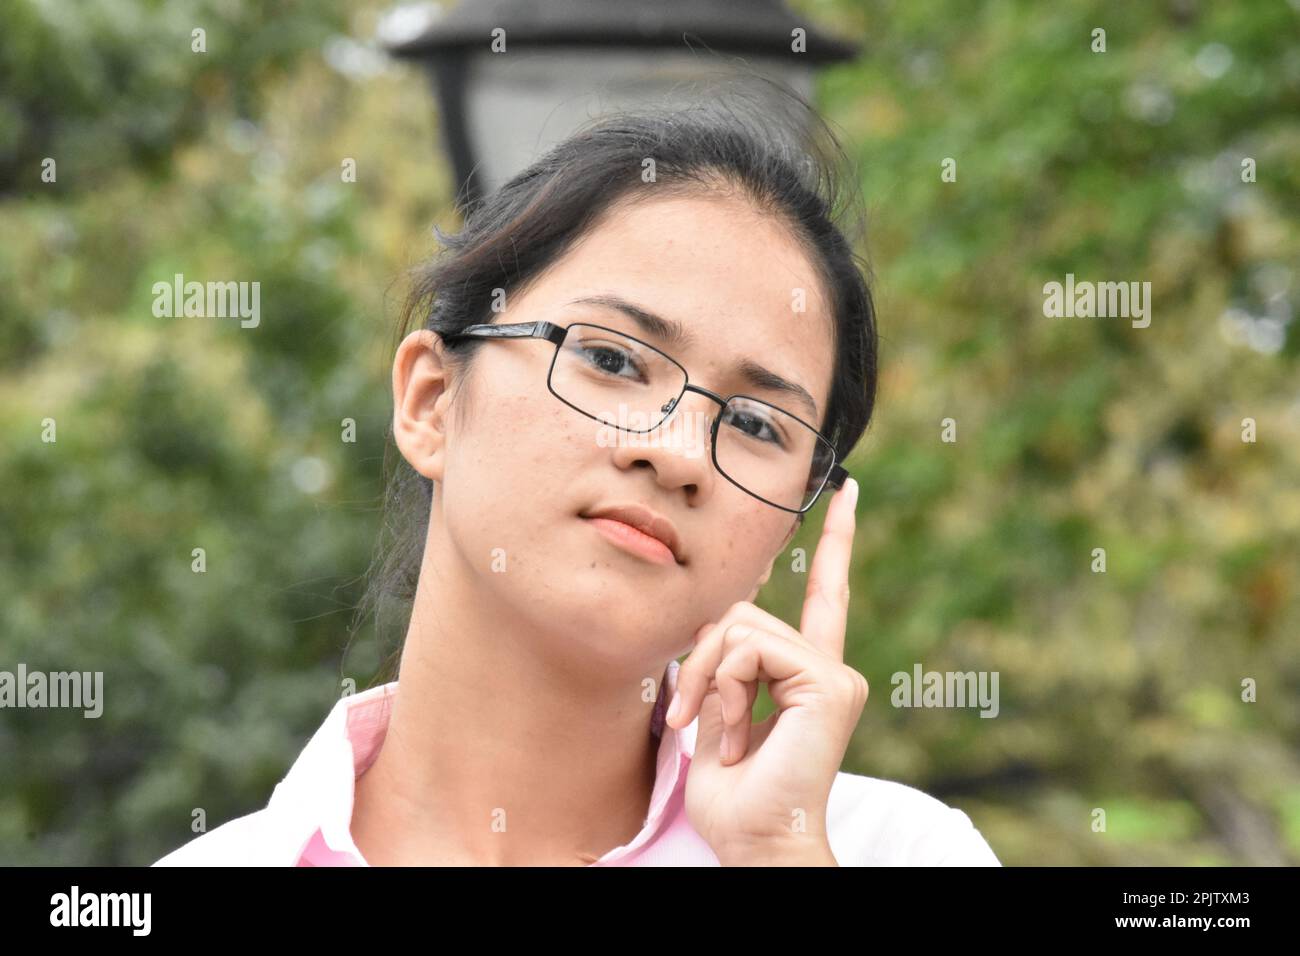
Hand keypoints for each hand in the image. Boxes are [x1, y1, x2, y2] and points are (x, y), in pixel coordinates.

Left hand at [664, 477, 866, 864]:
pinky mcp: (828, 682)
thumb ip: (723, 660)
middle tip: (686, 716)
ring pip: (739, 627)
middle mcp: (827, 667)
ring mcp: (833, 674)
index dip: (835, 542)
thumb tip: (721, 612)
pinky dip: (724, 689)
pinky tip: (735, 735)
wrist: (753, 840)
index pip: (826, 593)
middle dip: (698, 659)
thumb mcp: (716, 711)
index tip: (846, 492)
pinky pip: (750, 649)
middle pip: (742, 612)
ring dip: (706, 679)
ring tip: (714, 730)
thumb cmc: (732, 794)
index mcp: (807, 673)